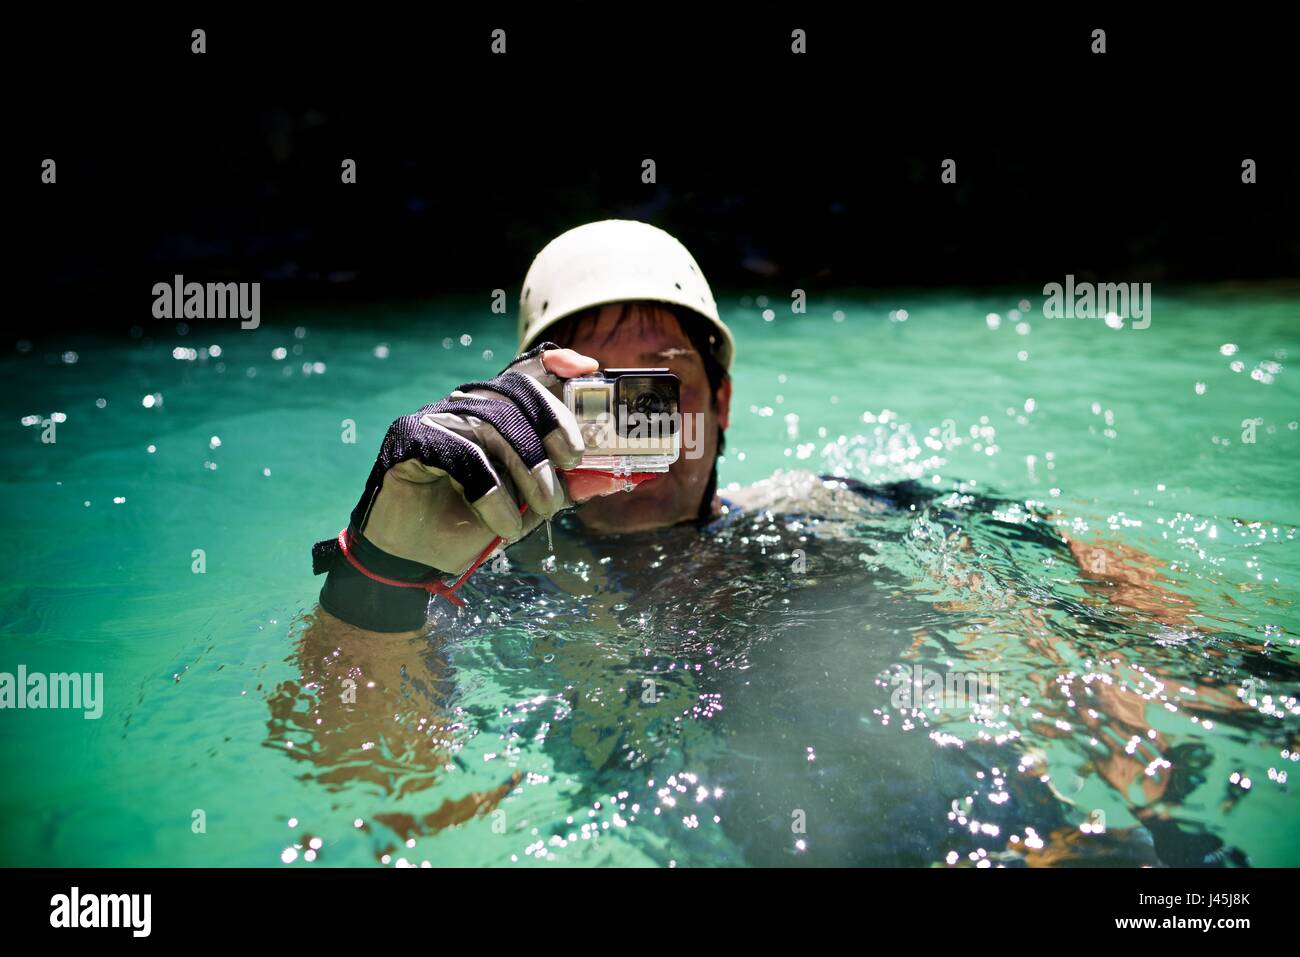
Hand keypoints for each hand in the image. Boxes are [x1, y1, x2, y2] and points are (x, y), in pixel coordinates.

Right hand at [312, 341, 632, 630]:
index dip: (556, 365)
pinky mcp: (410, 441)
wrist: (412, 556)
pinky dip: (491, 494)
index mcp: (494, 413)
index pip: (525, 373)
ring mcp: (435, 419)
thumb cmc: (469, 523)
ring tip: (542, 511)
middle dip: (553, 428)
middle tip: (572, 466)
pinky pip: (462, 456)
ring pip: (493, 424)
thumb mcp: (527, 507)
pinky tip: (503, 525)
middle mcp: (464, 406)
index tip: (590, 371)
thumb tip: (612, 478)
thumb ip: (564, 487)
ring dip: (528, 470)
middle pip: (516, 393)